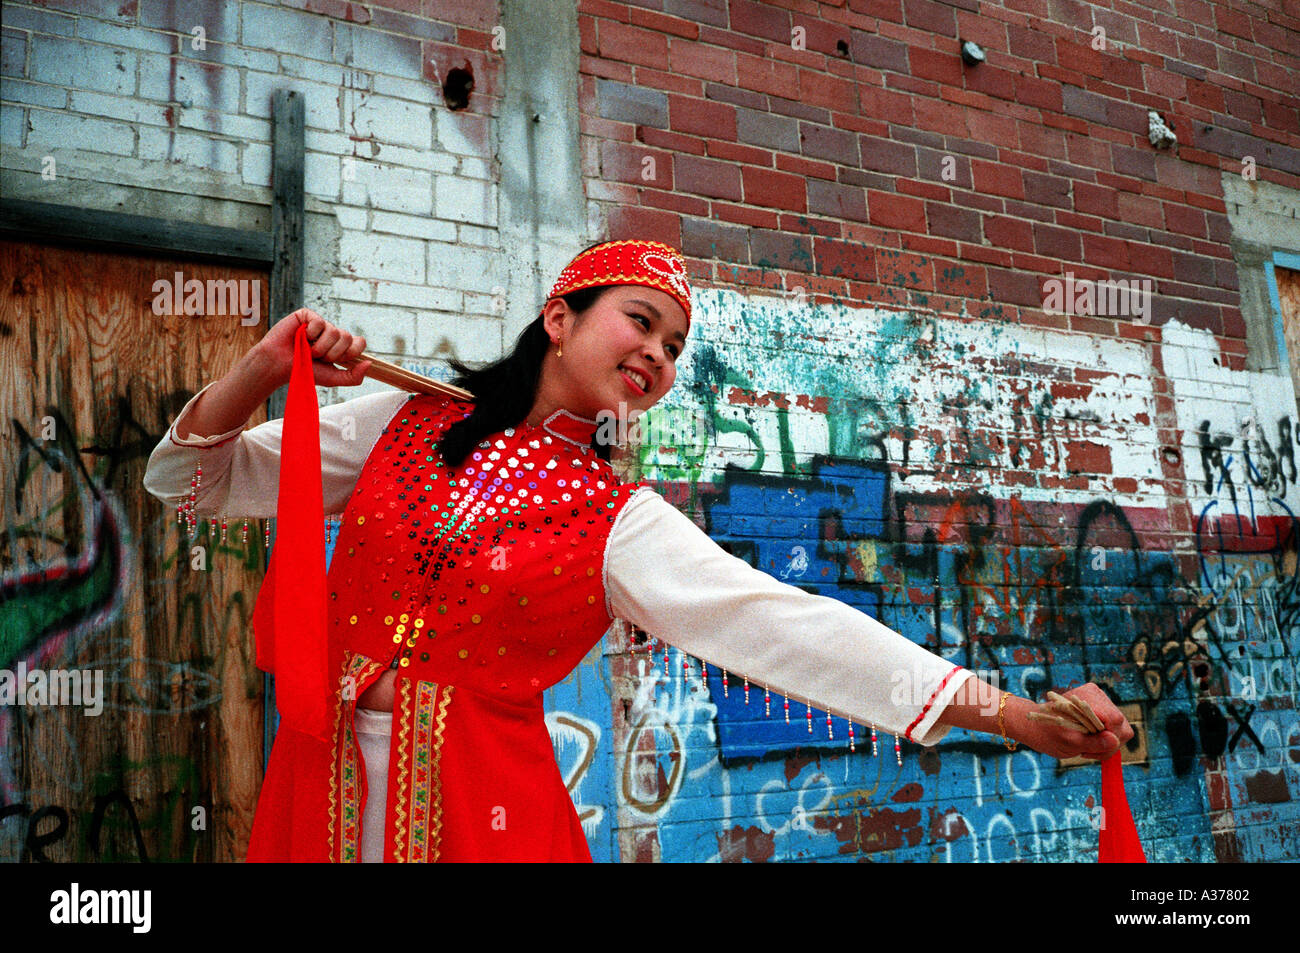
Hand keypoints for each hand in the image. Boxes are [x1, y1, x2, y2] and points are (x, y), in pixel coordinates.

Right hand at [249, 308, 371, 388]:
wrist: (279, 366)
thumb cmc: (304, 372)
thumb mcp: (332, 379)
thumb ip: (353, 377)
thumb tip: (370, 363)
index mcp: (340, 347)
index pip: (359, 342)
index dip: (352, 352)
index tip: (339, 360)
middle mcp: (332, 334)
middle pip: (347, 337)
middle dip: (332, 352)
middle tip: (317, 357)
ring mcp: (320, 324)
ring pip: (334, 331)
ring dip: (320, 347)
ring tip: (307, 349)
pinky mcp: (307, 316)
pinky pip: (319, 323)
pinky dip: (310, 334)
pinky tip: (300, 337)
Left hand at [1022, 683, 1134, 760]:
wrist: (1036, 726)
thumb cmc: (1048, 735)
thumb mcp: (1069, 743)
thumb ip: (1092, 742)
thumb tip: (1114, 740)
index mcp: (1087, 698)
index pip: (1115, 720)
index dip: (1109, 739)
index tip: (1091, 750)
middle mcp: (1096, 695)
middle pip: (1121, 726)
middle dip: (1108, 744)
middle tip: (1087, 753)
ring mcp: (1101, 702)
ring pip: (1121, 730)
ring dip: (1106, 744)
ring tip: (1085, 749)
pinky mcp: (1102, 711)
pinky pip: (1115, 730)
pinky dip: (1104, 741)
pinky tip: (1089, 744)